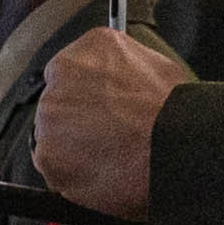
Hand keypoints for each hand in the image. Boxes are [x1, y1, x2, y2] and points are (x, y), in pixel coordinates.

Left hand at [31, 26, 180, 216]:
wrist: (175, 146)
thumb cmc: (175, 111)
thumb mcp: (157, 66)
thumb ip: (123, 68)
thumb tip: (120, 79)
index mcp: (90, 49)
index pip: (71, 70)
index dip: (86, 94)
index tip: (98, 108)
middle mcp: (61, 77)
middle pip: (58, 103)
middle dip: (77, 120)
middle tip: (108, 136)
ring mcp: (49, 116)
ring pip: (53, 136)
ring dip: (73, 148)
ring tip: (110, 156)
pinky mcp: (47, 153)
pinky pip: (53, 168)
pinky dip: (71, 175)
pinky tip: (101, 172)